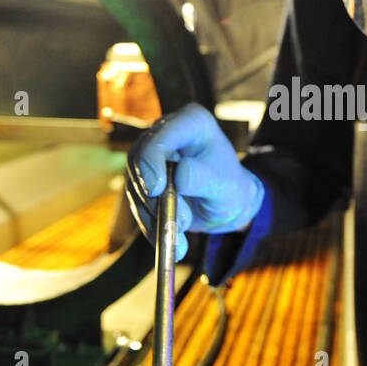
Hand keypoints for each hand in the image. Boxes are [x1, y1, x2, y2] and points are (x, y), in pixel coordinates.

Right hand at [125, 103, 264, 260]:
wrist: (224, 206)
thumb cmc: (230, 188)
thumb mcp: (225, 184)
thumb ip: (203, 177)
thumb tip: (180, 176)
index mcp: (191, 122)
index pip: (162, 135)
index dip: (152, 159)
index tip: (156, 189)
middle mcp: (166, 134)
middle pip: (140, 161)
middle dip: (155, 197)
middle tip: (178, 223)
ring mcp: (150, 158)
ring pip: (136, 186)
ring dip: (155, 215)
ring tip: (182, 234)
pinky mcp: (142, 181)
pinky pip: (137, 205)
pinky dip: (151, 226)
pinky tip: (171, 243)